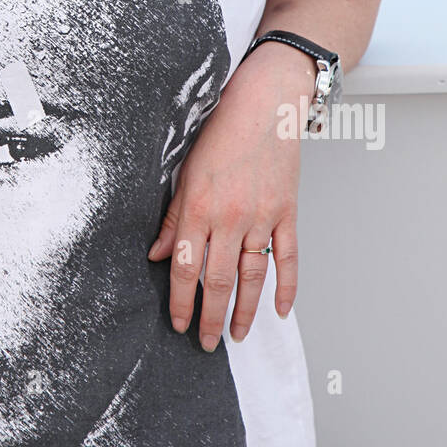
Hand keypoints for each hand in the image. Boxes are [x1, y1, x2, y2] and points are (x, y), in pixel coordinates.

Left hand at [147, 42, 313, 349]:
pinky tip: (281, 311)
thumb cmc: (218, 130)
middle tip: (205, 344)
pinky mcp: (287, 212)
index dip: (181, 302)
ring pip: (253, 277)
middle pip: (218, 281)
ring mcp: (262, 217)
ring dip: (245, 311)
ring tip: (236, 336)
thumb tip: (158, 255)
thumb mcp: (184, 170)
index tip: (178, 325)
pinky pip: (288, 258)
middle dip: (210, 317)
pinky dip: (287, 288)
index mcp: (198, 206)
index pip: (186, 268)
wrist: (264, 102)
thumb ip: (173, 216)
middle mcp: (230, 217)